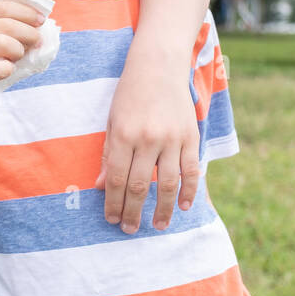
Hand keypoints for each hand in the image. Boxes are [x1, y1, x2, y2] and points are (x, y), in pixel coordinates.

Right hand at [0, 0, 45, 119]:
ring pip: (3, 43)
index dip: (25, 11)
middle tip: (36, 42)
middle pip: (6, 24)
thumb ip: (6, 26)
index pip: (2, 6)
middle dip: (29, 32)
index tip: (40, 20)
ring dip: (18, 51)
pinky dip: (9, 69)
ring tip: (17, 58)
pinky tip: (7, 70)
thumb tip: (38, 21)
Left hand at [94, 50, 200, 232]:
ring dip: (164, 209)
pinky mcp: (191, 136)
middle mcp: (148, 139)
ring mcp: (172, 138)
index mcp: (124, 135)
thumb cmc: (130, 94)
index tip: (112, 219)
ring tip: (159, 225)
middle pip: (141, 186)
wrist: (158, 66)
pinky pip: (192, 170)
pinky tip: (185, 206)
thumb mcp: (112, 121)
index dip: (114, 203)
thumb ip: (109, 154)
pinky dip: (190, 191)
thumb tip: (103, 186)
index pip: (118, 179)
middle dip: (133, 212)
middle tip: (129, 229)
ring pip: (169, 184)